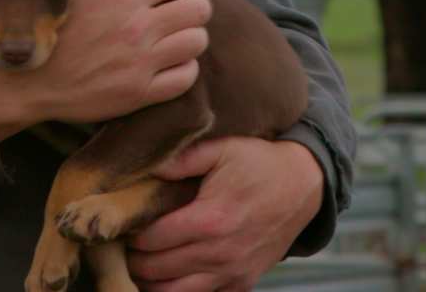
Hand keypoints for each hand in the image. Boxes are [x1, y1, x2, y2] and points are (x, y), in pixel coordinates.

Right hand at [0, 0, 210, 135]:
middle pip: (198, 9)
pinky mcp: (139, 94)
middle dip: (190, 7)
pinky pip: (185, 78)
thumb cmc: (48, 27)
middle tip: (174, 14)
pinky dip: (183, 69)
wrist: (23, 80)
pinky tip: (167, 64)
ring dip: (188, 38)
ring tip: (172, 39)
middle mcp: (137, 28)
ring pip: (196, 42)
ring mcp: (140, 63)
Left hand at [126, 137, 324, 291]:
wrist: (303, 186)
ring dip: (151, 281)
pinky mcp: (243, 282)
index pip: (153, 239)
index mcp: (210, 220)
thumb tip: (150, 166)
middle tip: (123, 245)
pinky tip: (167, 274)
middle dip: (134, 259)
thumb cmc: (259, 163)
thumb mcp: (222, 148)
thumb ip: (183, 157)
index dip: (131, 234)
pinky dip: (179, 290)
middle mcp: (221, 253)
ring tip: (139, 263)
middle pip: (157, 270)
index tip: (122, 224)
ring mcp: (233, 272)